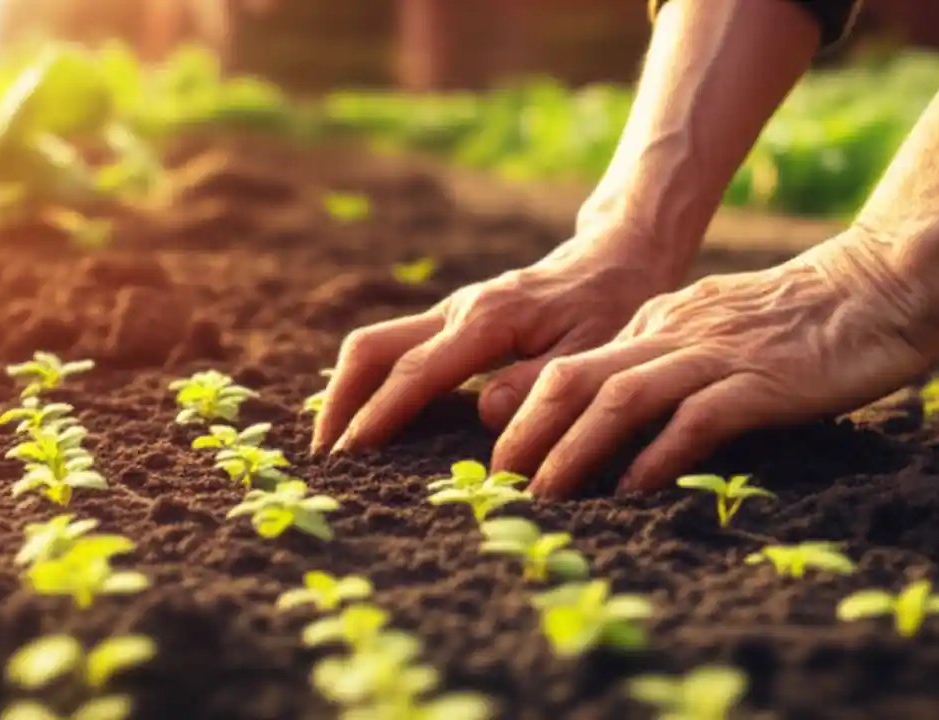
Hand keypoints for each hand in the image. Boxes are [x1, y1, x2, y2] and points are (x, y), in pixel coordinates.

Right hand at [311, 225, 688, 453]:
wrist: (614, 260)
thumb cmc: (610, 310)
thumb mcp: (592, 351)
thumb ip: (539, 384)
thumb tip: (484, 412)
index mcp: (487, 320)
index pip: (414, 373)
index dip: (378, 416)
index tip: (349, 455)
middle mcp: (457, 310)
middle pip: (371, 349)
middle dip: (339, 401)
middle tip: (324, 457)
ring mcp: (450, 311)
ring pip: (375, 346)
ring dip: (347, 391)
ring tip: (335, 444)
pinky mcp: (452, 319)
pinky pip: (394, 348)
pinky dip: (369, 382)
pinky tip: (367, 419)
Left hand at [490, 230, 938, 498]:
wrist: (879, 284)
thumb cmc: (801, 318)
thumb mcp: (716, 328)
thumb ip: (668, 356)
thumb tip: (620, 400)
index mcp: (659, 321)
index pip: (575, 367)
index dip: (529, 413)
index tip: (504, 456)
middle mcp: (673, 334)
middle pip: (576, 379)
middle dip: (528, 431)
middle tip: (497, 480)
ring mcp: (715, 355)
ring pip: (620, 398)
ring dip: (573, 449)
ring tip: (543, 494)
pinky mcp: (760, 381)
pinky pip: (695, 419)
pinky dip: (657, 455)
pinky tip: (631, 490)